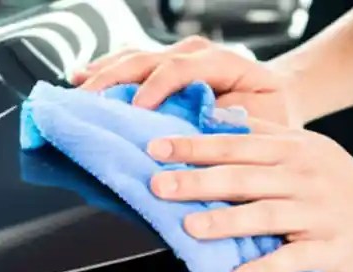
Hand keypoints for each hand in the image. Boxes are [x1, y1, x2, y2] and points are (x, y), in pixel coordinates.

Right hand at [72, 36, 302, 125]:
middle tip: (88, 100)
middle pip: (147, 57)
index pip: (182, 67)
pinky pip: (130, 63)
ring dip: (102, 71)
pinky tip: (81, 78)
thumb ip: (231, 127)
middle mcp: (196, 53)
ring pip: (134, 56)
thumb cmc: (270, 116)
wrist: (276, 101)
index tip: (135, 110)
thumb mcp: (261, 126)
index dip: (156, 87)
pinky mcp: (163, 68)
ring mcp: (177, 57)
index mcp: (223, 63)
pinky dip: (105, 71)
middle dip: (114, 77)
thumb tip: (197, 138)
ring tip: (76, 87)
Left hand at [146, 120, 352, 271]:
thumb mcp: (305, 149)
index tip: (155, 148)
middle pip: (244, 177)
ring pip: (267, 215)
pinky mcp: (331, 249)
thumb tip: (213, 114)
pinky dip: (267, 268)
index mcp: (292, 150)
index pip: (235, 144)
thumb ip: (260, 133)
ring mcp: (318, 213)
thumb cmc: (340, 186)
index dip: (193, 146)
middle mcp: (303, 177)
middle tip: (158, 185)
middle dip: (198, 181)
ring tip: (191, 228)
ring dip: (227, 222)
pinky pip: (296, 258)